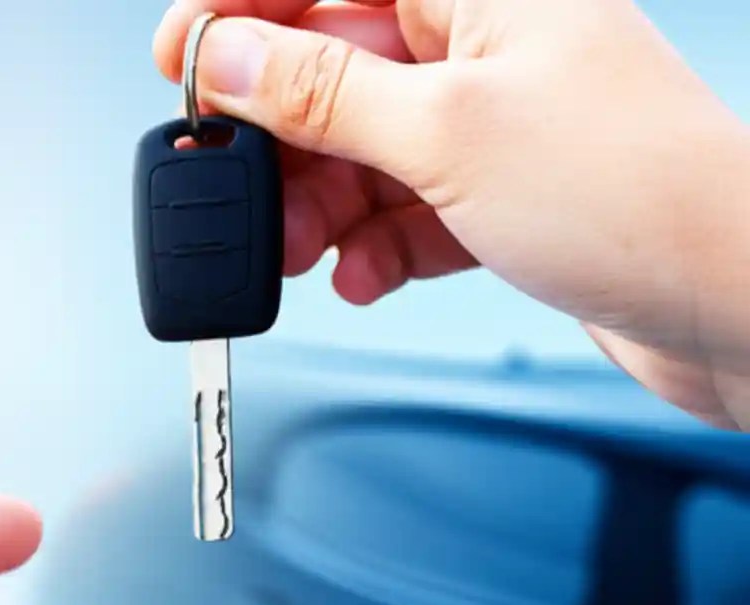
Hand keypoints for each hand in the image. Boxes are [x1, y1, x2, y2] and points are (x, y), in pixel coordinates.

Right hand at [153, 0, 749, 429]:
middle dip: (278, 136)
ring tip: (298, 253)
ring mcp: (492, 122)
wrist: (743, 305)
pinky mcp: (500, 194)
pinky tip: (366, 276)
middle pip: (336, 67)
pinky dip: (375, 244)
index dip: (241, 9)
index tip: (181, 61)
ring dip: (319, 205)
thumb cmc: (636, 195)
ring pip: (364, 146)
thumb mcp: (448, 133)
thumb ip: (323, 92)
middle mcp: (484, 45)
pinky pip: (405, 206)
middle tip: (236, 191)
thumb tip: (227, 57)